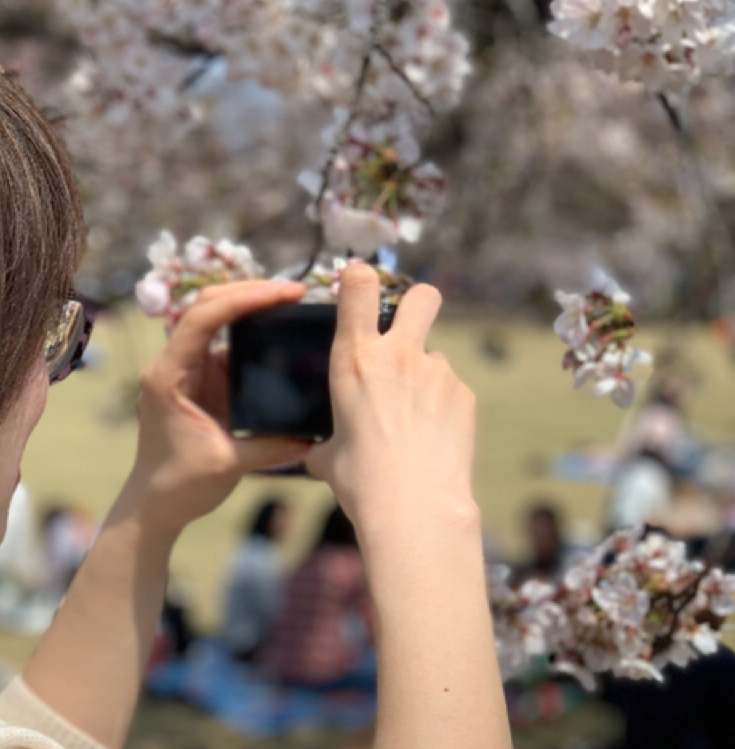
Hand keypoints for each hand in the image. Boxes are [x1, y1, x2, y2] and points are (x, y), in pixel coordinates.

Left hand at [125, 281, 312, 533]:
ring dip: (250, 306)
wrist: (155, 504)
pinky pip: (225, 345)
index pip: (201, 318)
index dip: (242, 299)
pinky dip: (251, 332)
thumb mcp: (227, 464)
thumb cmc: (179, 484)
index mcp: (168, 376)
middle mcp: (173, 364)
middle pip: (207, 306)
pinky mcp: (201, 381)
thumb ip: (270, 446)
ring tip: (291, 301)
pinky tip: (279, 329)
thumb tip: (313, 435)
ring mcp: (187, 370)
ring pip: (216, 320)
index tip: (283, 293)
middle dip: (248, 291)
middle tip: (294, 290)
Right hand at [305, 263, 477, 538]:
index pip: (360, 285)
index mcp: (354, 358)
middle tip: (407, 330)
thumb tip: (320, 451)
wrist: (413, 506)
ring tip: (414, 423)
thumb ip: (325, 439)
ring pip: (434, 357)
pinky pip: (450, 391)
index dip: (361, 279)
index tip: (359, 288)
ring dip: (424, 378)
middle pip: (422, 296)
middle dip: (417, 303)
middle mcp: (398, 354)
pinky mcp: (465, 395)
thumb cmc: (359, 480)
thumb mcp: (326, 455)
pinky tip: (433, 440)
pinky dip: (441, 409)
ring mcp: (438, 372)